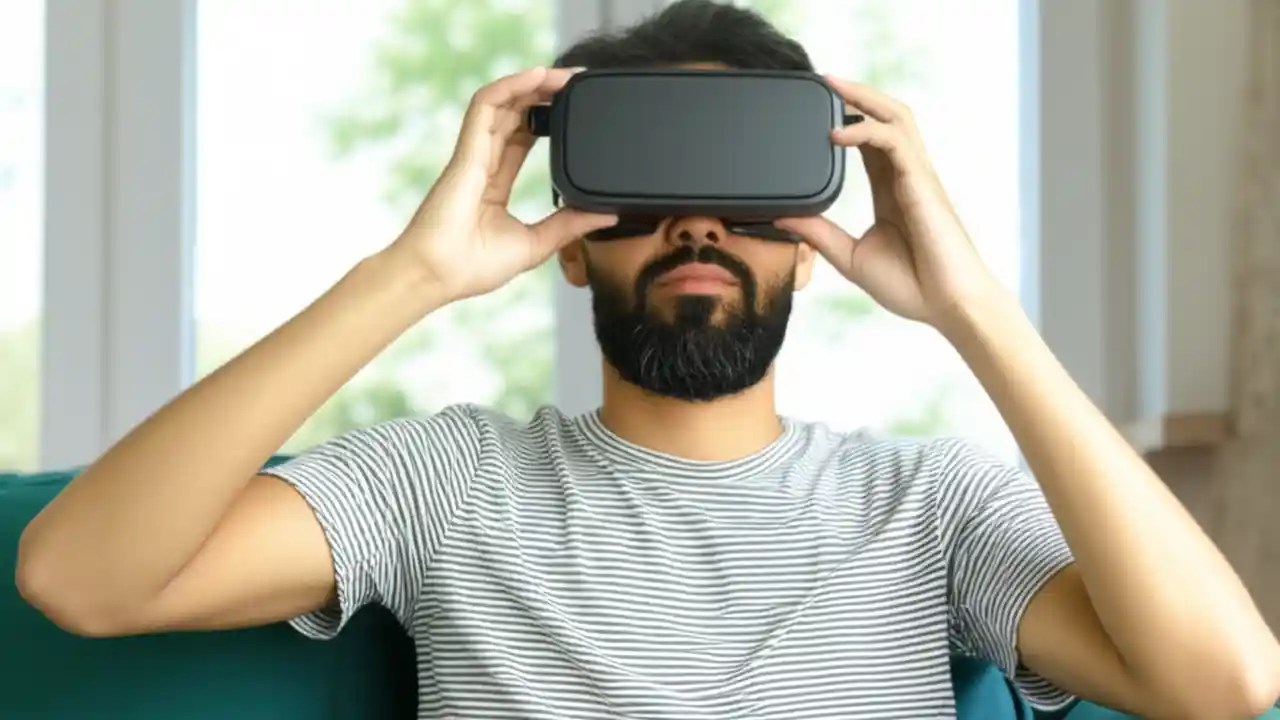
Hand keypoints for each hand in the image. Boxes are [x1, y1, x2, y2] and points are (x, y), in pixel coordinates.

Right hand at [384, 67, 617, 303]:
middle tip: (577, 81)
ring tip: (564, 74)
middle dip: (544, 92)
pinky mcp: (466, 152)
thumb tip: (607, 215)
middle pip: (515, 113)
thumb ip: (569, 226)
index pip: (523, 136)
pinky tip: (536, 75)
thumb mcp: (536, 244)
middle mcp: (483, 162)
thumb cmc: (472, 266)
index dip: (546, 117)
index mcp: (495, 182)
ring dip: (532, 83)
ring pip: (502, 103)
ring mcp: (473, 154)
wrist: (437, 275)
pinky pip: (486, 106)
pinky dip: (510, 87)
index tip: (574, 106)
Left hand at [775, 76, 1002, 329]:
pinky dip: (865, 131)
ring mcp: (917, 176)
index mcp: (891, 189)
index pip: (868, 139)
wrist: (949, 306)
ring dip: (863, 98)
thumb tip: (781, 218)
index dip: (847, 116)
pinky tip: (836, 133)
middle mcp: (905, 175)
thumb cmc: (913, 285)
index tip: (816, 106)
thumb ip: (819, 235)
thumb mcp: (850, 258)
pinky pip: (894, 143)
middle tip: (821, 81)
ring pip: (894, 117)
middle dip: (856, 94)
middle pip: (884, 116)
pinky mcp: (922, 184)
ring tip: (830, 87)